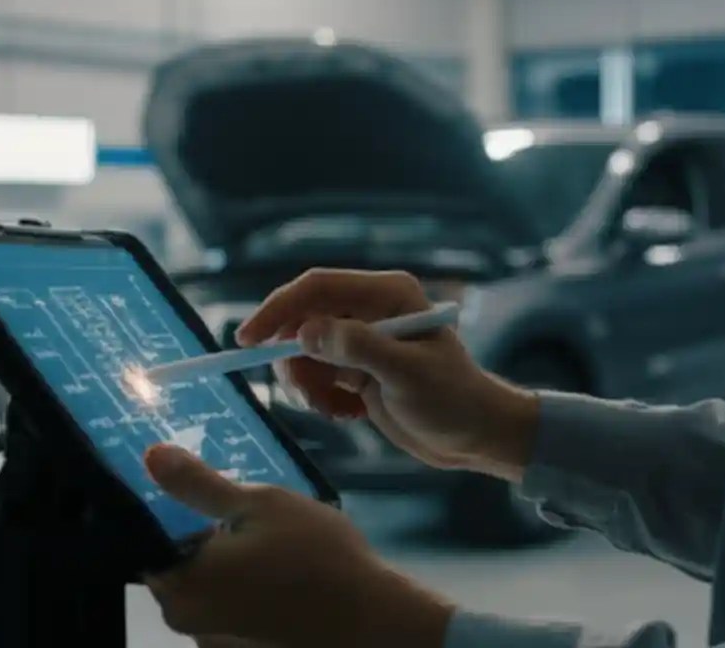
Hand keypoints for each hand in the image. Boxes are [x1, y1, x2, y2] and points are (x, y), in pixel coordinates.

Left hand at [143, 445, 452, 647]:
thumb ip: (199, 484)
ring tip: (263, 530)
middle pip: (177, 563)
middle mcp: (186, 620)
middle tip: (240, 506)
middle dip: (201, 532)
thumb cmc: (315, 558)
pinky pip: (228, 602)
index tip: (195, 489)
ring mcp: (214, 638)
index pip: (147, 540)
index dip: (166, 509)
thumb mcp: (259, 504)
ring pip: (207, 583)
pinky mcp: (242, 644)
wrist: (374, 621)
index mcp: (179, 587)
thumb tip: (151, 456)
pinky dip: (243, 580)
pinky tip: (276, 562)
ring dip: (225, 556)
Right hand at [237, 269, 538, 480]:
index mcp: (388, 294)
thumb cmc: (452, 400)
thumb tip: (306, 332)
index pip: (317, 287)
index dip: (278, 309)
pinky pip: (316, 375)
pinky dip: (320, 397)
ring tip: (335, 409)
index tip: (248, 340)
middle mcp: (372, 310)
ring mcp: (363, 339)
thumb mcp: (406, 374)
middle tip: (302, 393)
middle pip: (303, 319)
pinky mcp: (357, 368)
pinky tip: (349, 414)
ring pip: (304, 351)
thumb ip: (357, 349)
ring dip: (307, 384)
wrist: (476, 437)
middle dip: (293, 358)